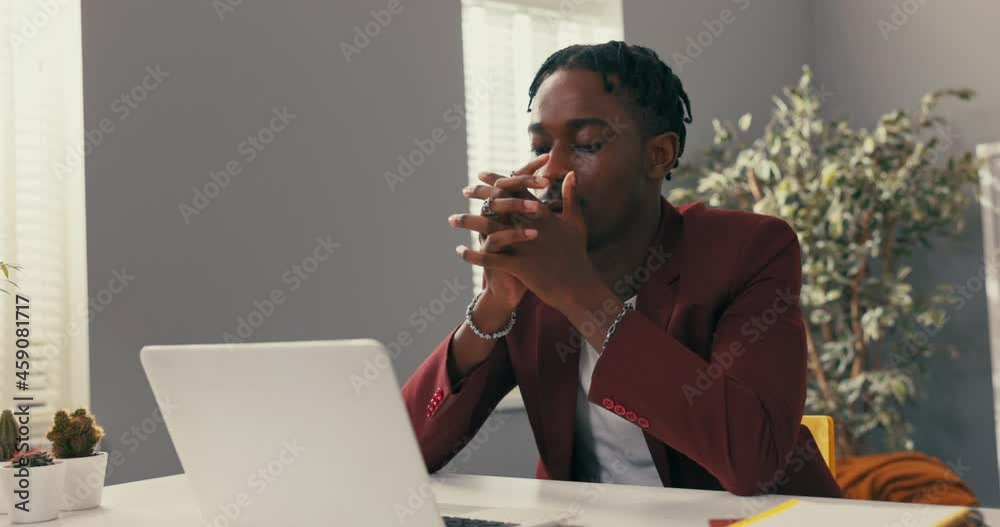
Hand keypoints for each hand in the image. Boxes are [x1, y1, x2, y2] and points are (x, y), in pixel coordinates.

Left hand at [456, 171, 600, 311]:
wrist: (578, 287)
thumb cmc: (577, 255)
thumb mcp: (576, 222)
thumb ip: (571, 196)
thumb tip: (571, 172)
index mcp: (543, 215)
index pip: (517, 190)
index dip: (498, 180)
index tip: (482, 174)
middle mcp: (532, 227)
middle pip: (500, 204)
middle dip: (480, 195)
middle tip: (464, 190)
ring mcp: (525, 247)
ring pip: (490, 229)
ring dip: (468, 222)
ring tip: (452, 219)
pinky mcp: (520, 267)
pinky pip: (491, 259)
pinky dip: (474, 255)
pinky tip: (460, 251)